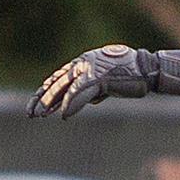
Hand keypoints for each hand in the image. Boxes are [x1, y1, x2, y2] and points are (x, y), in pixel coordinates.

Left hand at [27, 45, 179, 117]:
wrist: (149, 69)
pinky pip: (81, 93)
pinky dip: (72, 104)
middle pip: (57, 83)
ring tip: (40, 115)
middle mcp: (83, 64)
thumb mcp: (109, 83)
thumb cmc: (132, 76)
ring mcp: (91, 69)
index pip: (59, 78)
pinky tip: (64, 115)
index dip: (46, 92)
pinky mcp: (99, 77)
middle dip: (43, 99)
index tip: (35, 104)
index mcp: (84, 64)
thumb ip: (96, 89)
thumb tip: (90, 99)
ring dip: (51, 102)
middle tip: (30, 113)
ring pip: (65, 87)